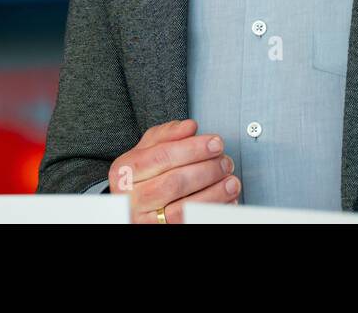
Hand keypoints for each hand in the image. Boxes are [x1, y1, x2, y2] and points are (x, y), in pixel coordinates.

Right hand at [108, 118, 239, 223]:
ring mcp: (144, 219)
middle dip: (206, 170)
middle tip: (225, 162)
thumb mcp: (147, 149)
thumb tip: (190, 127)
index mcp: (125, 171)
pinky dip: (212, 212)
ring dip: (214, 194)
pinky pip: (190, 222)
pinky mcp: (160, 231)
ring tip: (231, 182)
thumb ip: (167, 134)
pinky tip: (226, 201)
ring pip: (184, 208)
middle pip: (174, 182)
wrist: (131, 206)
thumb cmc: (142, 175)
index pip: (162, 156)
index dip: (192, 149)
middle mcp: (131, 198)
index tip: (215, 143)